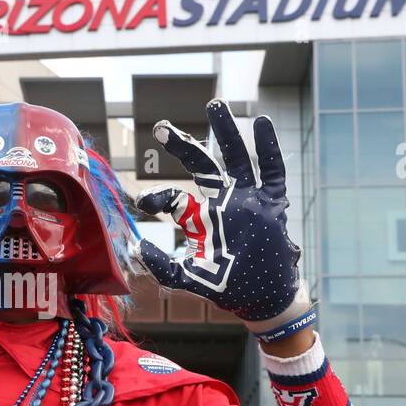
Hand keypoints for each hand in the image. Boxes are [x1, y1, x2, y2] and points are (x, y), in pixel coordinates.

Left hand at [133, 100, 309, 334]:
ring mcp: (247, 200)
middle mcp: (222, 202)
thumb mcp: (186, 278)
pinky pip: (271, 171)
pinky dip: (268, 148)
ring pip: (235, 159)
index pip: (175, 198)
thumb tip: (135, 248)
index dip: (158, 196)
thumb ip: (161, 266)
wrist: (262, 300)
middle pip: (202, 164)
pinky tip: (261, 123)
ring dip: (226, 132)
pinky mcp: (271, 204)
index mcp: (200, 217)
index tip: (143, 202)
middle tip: (161, 127)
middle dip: (183, 145)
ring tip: (215, 105)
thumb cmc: (225, 286)